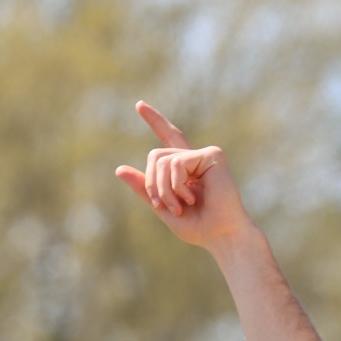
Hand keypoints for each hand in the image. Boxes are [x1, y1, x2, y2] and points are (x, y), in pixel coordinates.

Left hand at [114, 103, 253, 250]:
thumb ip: (145, 189)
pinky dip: (177, 185)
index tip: (139, 105)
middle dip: (152, 184)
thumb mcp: (163, 208)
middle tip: (163, 206)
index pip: (168, 139)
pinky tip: (192, 198)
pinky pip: (177, 163)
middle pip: (155, 156)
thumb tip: (119, 169)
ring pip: (162, 160)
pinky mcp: (212, 155)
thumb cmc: (198, 227)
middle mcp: (194, 158)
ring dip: (164, 189)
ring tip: (181, 206)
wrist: (222, 235)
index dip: (155, 121)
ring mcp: (204, 154)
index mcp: (185, 169)